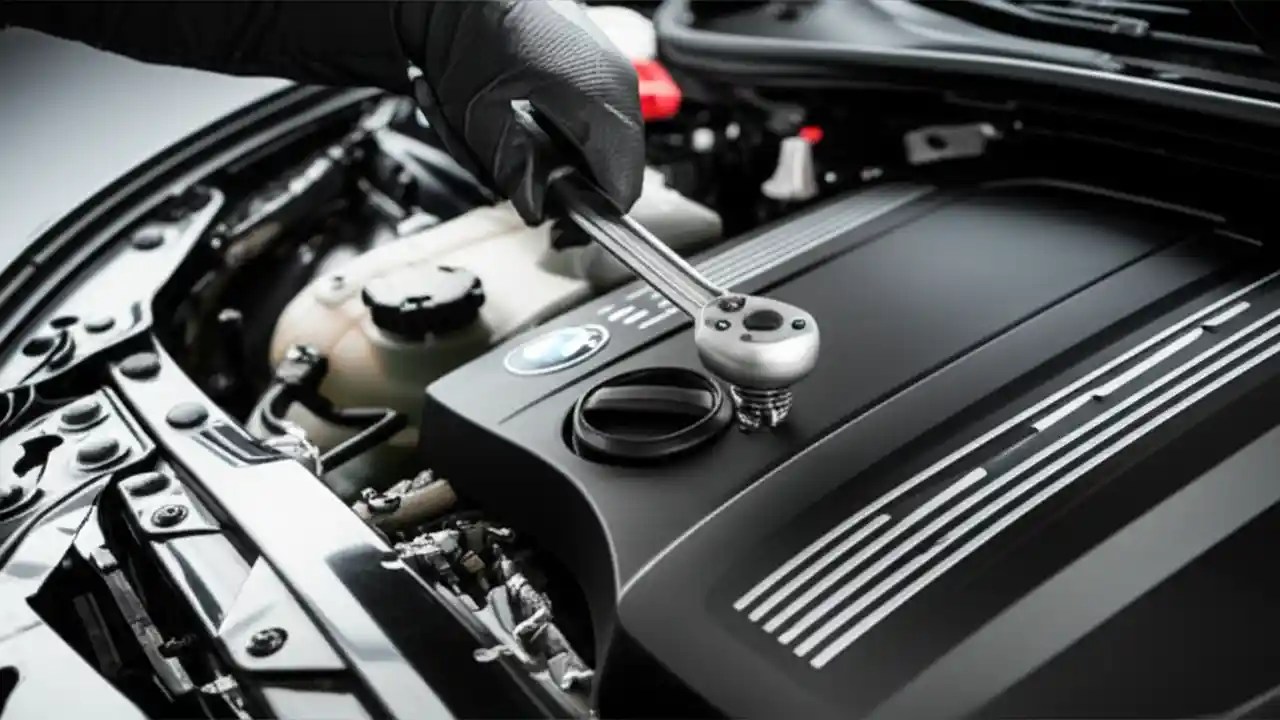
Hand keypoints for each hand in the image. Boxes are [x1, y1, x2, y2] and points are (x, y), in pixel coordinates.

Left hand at [396, 0, 644, 224]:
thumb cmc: (469, 28)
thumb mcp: (479, 115)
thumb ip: (513, 171)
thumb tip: (535, 207)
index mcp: (599, 97)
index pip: (622, 187)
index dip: (592, 218)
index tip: (562, 228)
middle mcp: (615, 81)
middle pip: (614, 166)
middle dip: (568, 183)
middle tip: (525, 185)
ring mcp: (608, 67)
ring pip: (599, 144)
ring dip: (554, 154)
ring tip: (506, 140)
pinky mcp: (592, 60)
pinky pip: (588, 115)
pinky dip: (553, 127)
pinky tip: (515, 117)